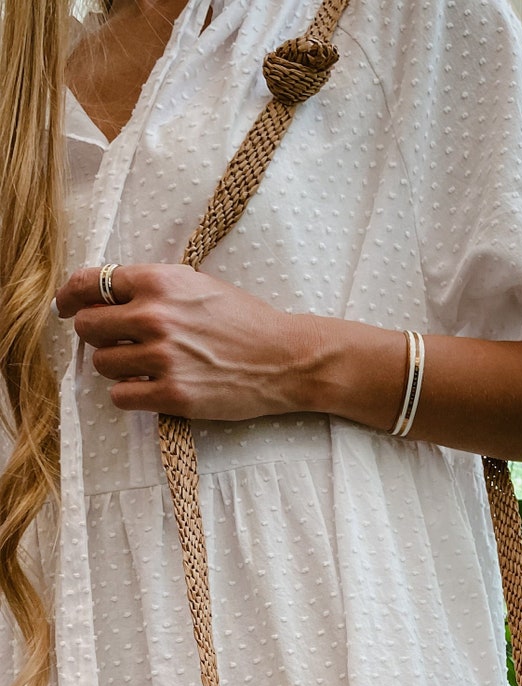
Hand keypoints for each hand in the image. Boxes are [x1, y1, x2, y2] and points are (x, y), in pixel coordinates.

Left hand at [55, 263, 317, 418]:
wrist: (284, 359)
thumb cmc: (244, 321)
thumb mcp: (197, 285)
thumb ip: (151, 287)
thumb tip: (104, 296)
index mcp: (158, 282)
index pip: (90, 284)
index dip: (71, 296)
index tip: (66, 307)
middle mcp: (155, 317)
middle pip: (89, 327)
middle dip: (96, 335)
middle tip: (113, 342)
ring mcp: (163, 358)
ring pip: (102, 364)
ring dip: (115, 366)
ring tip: (141, 366)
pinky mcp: (173, 395)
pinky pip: (122, 396)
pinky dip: (130, 393)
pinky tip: (150, 388)